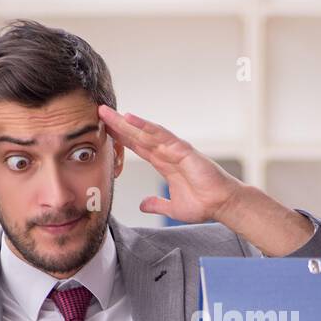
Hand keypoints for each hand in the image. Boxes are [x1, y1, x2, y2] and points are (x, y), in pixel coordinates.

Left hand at [97, 105, 243, 224]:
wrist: (221, 205)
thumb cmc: (203, 204)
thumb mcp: (172, 207)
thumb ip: (157, 204)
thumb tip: (143, 205)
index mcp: (164, 164)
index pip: (138, 147)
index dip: (121, 138)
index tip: (104, 130)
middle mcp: (167, 153)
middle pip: (137, 135)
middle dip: (118, 124)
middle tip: (100, 112)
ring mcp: (174, 149)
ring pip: (145, 132)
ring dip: (126, 122)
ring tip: (108, 113)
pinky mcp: (182, 149)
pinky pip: (161, 135)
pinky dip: (145, 126)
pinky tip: (130, 118)